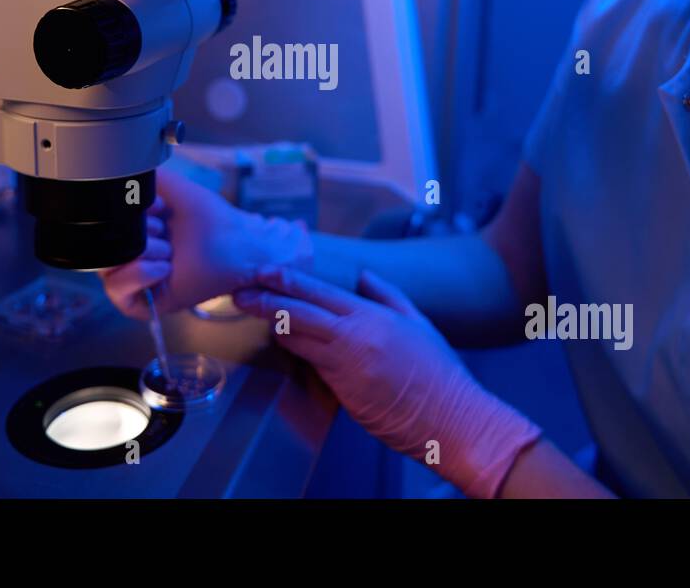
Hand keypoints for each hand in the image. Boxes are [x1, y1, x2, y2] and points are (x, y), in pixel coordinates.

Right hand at [100, 167, 310, 317]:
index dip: (123, 215)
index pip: (103, 226)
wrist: (239, 243)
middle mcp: (133, 256)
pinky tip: (163, 267)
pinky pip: (118, 293)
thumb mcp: (173, 189)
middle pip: (103, 248)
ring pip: (108, 270)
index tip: (155, 209)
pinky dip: (137, 275)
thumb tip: (117, 171)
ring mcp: (138, 280)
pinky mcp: (147, 302)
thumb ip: (144, 177)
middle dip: (133, 235)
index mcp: (135, 231)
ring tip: (168, 250)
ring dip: (139, 254)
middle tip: (162, 230)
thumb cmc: (212, 219)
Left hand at [233, 266, 540, 497]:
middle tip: (241, 292)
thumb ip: (388, 295)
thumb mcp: (418, 323)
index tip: (265, 271)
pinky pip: (311, 365)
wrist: (449, 418)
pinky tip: (285, 342)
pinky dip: (297, 352)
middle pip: (297, 313)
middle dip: (265, 301)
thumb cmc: (439, 372)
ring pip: (298, 340)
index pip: (319, 292)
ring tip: (256, 313)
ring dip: (276, 327)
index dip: (288, 281)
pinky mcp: (341, 391)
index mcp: (371, 316)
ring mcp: (344, 366)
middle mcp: (353, 337)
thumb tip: (363, 276)